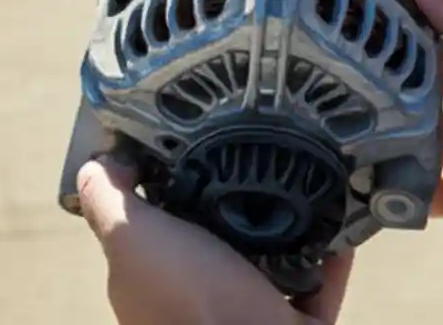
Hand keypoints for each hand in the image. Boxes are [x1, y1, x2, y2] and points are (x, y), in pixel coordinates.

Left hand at [76, 156, 353, 324]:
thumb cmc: (187, 296)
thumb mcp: (130, 238)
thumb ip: (108, 199)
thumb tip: (98, 160)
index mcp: (153, 279)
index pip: (158, 223)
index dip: (172, 181)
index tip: (201, 135)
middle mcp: (199, 298)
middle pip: (220, 240)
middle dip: (241, 199)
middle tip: (266, 147)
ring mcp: (249, 315)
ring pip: (273, 261)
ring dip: (293, 225)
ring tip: (311, 175)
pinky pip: (320, 284)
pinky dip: (333, 257)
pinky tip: (344, 221)